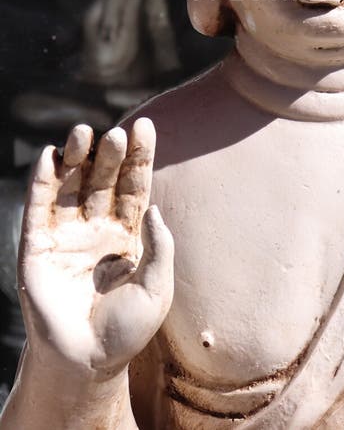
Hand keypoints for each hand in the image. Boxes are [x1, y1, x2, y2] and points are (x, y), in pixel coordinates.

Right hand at [18, 118, 173, 377]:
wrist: (86, 363)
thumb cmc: (126, 330)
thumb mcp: (156, 287)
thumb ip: (160, 247)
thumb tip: (155, 208)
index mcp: (128, 233)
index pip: (135, 184)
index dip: (139, 156)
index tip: (146, 125)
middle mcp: (97, 227)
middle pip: (103, 178)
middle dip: (110, 154)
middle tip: (117, 133)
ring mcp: (67, 234)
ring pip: (71, 184)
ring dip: (76, 156)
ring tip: (83, 131)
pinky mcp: (38, 246)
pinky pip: (39, 206)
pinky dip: (42, 180)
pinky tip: (50, 155)